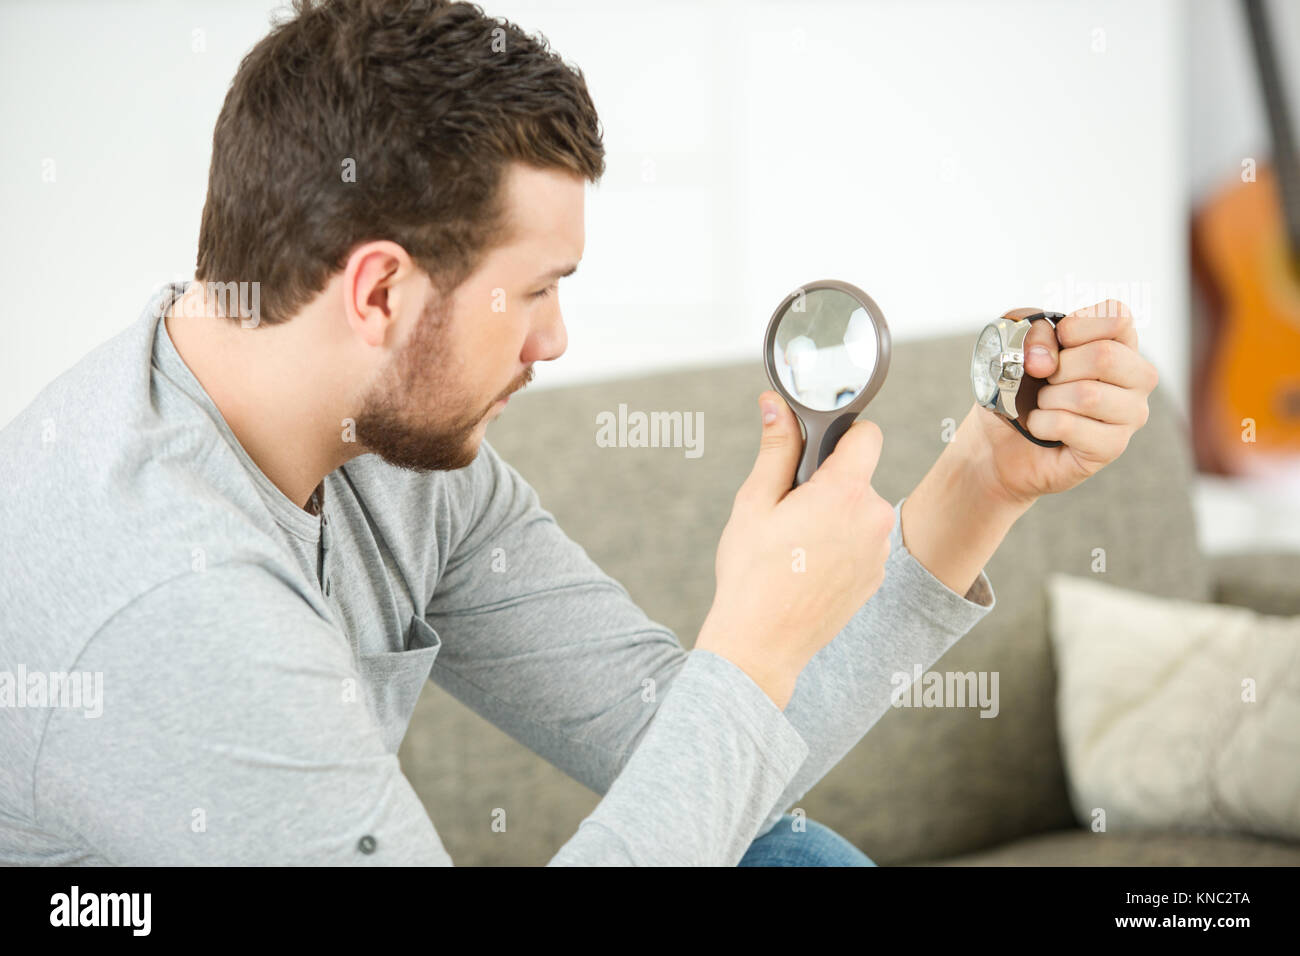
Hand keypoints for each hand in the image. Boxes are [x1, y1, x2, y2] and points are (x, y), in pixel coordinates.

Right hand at [695, 390, 894, 709]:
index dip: (841, 435)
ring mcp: (879, 552)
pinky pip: (862, 543)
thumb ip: (775, 448)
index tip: (813, 450)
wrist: (762, 645)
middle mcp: (873, 519)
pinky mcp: (876, 577)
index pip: (867, 435)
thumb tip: (775, 405)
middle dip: (828, 483)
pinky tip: (808, 567)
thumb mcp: (755, 502)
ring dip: (835, 516)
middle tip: (788, 511)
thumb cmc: (752, 575)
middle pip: (858, 476)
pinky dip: (841, 546)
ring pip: (859, 511)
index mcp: (845, 493)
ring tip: (796, 545)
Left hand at [968, 300, 1158, 507]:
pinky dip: (1040, 423)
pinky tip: (1041, 426)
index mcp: (1122, 342)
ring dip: (1048, 398)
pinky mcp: (1113, 446)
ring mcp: (1131, 413)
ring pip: (1088, 395)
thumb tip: (1045, 362)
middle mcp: (1138, 377)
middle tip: (1046, 380)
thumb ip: (1030, 333)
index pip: (1117, 316)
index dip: (1075, 327)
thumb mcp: (1014, 344)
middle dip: (1059, 368)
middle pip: (1105, 356)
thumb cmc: (1017, 387)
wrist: (1000, 439)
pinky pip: (1069, 425)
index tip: (1057, 342)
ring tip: (1043, 404)